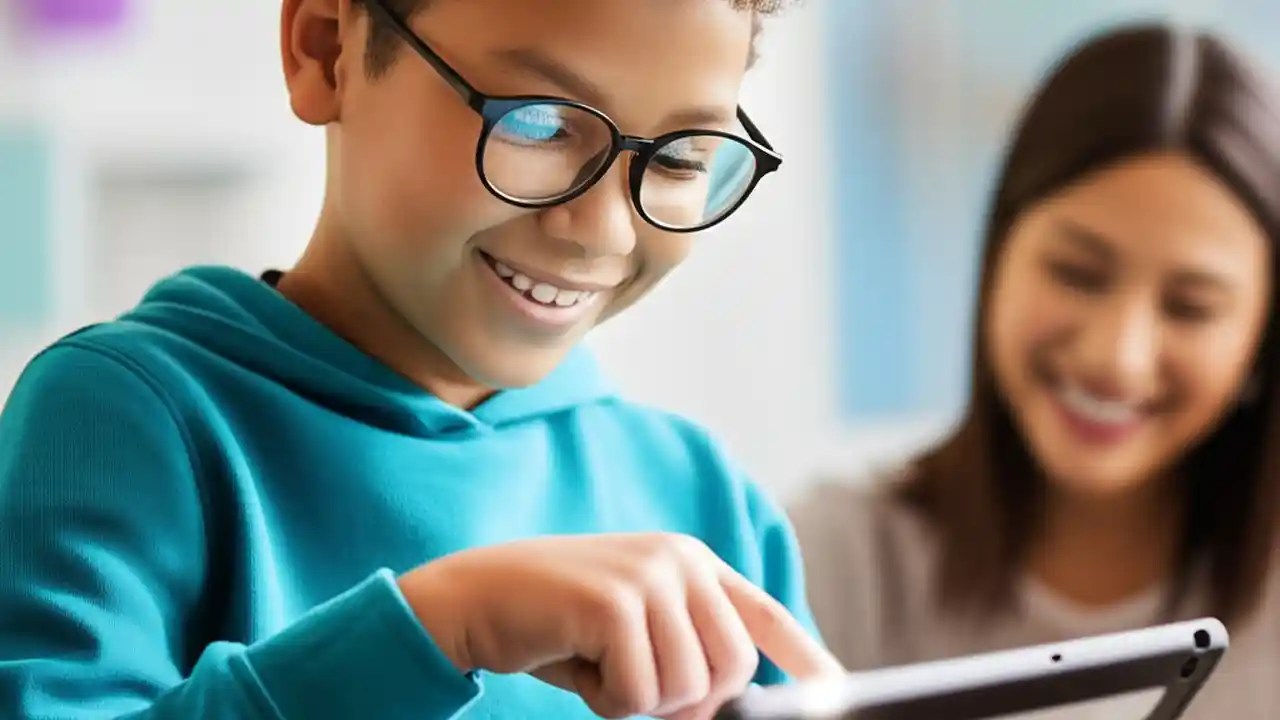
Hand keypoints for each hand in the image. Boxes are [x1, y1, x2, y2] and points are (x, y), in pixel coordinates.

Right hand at [398, 533, 842, 718]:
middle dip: (692, 702)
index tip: (836, 691)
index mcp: (690, 562)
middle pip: (734, 668)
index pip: (763, 614)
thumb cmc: (559, 625)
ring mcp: (648, 573)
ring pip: (690, 687)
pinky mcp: (614, 600)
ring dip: (641, 701)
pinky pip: (640, 692)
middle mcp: (679, 558)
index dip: (805, 657)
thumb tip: (730, 704)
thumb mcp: (635, 633)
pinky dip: (608, 700)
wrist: (476, 597)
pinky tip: (578, 663)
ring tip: (600, 666)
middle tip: (636, 692)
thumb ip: (687, 652)